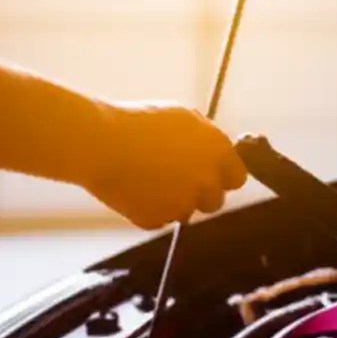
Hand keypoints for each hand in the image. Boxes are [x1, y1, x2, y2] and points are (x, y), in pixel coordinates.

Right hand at [82, 101, 247, 229]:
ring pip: (186, 212)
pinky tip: (133, 189)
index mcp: (217, 153)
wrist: (99, 142)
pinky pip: (159, 219)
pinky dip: (149, 209)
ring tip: (148, 179)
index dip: (223, 176)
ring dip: (174, 202)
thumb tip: (216, 150)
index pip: (237, 178)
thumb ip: (206, 137)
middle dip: (200, 193)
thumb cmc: (138, 121)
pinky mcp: (156, 220)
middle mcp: (206, 182)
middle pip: (215, 201)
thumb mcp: (182, 117)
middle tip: (176, 178)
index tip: (210, 173)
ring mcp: (182, 205)